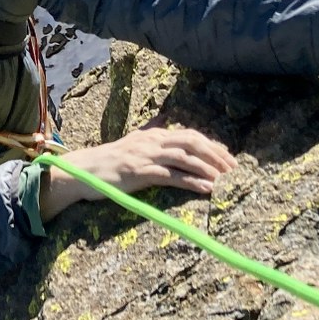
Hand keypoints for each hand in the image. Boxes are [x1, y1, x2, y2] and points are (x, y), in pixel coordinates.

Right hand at [39, 126, 236, 221]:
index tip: (229, 159)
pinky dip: (192, 181)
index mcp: (152, 134)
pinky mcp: (141, 172)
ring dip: (209, 168)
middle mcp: (152, 141)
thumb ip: (150, 140)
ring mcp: (146, 156)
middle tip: (234, 170)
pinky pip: (172, 175)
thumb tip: (165, 130)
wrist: (83, 171)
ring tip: (226, 180)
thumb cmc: (108, 163)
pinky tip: (206, 189)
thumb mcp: (132, 146)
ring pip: (185, 157)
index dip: (212, 146)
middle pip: (192, 142)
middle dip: (216, 155)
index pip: (190, 135)